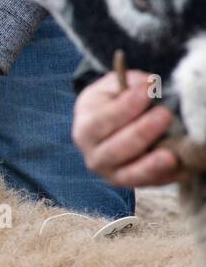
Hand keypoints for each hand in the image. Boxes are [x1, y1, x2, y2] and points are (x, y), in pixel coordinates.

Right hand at [72, 71, 181, 186]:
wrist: (108, 127)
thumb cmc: (113, 103)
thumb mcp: (114, 86)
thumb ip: (128, 83)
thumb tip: (147, 84)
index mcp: (85, 127)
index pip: (102, 120)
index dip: (126, 106)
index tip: (148, 90)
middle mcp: (93, 155)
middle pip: (114, 150)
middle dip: (140, 133)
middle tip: (164, 115)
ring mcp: (111, 173)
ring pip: (128, 174)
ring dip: (149, 165)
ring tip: (170, 156)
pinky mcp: (133, 183)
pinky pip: (150, 184)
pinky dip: (166, 177)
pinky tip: (180, 166)